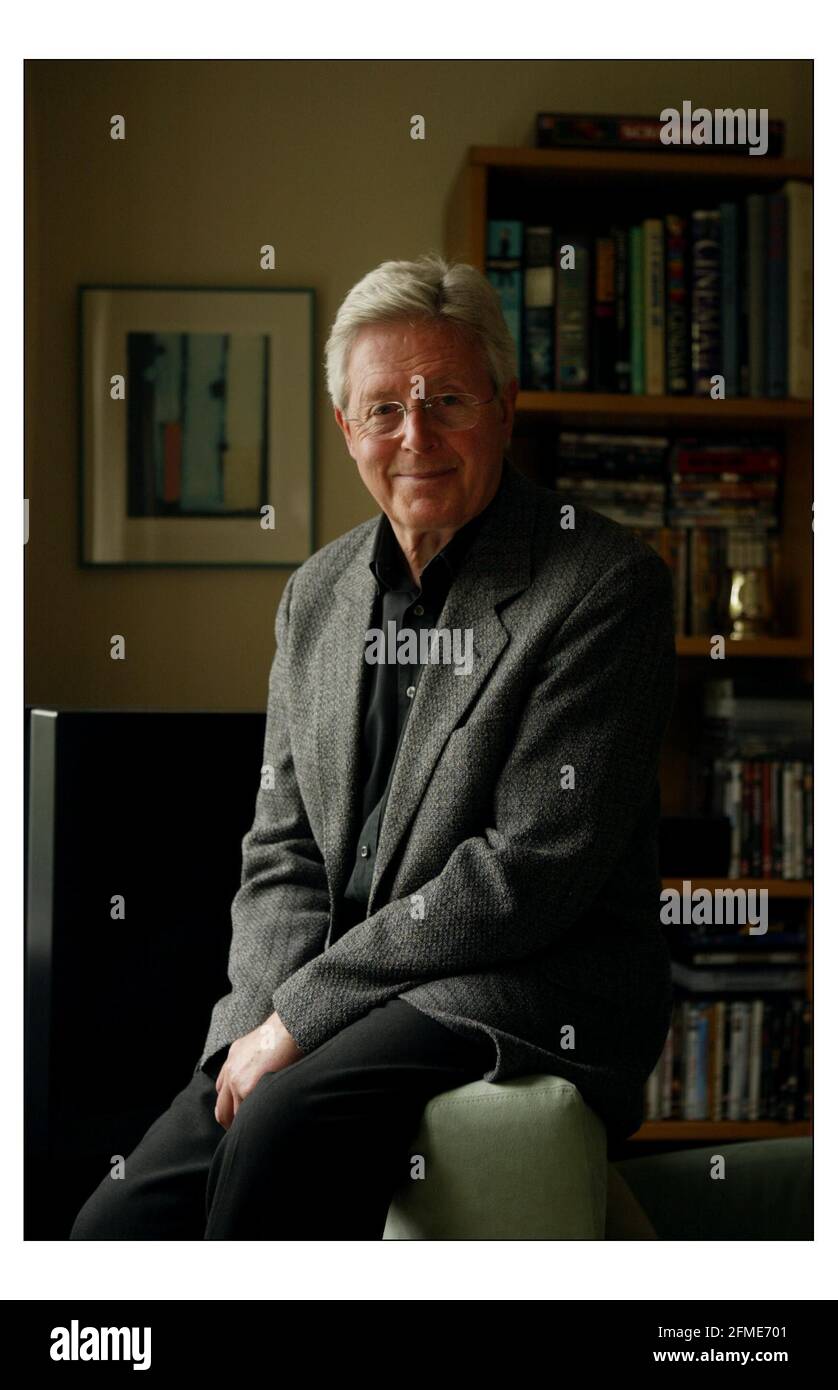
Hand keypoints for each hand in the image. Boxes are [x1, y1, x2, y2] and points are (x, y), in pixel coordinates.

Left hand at [214, 1012, 303, 1129]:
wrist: (289, 1027)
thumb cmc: (286, 1035)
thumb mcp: (262, 1044)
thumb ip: (255, 1061)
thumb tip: (266, 1074)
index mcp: (233, 1058)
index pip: (223, 1090)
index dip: (231, 1106)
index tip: (241, 1117)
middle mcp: (230, 1069)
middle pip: (222, 1109)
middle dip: (230, 1125)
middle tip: (244, 1136)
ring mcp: (235, 1079)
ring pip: (232, 1115)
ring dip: (242, 1126)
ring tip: (254, 1137)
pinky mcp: (245, 1086)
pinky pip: (245, 1113)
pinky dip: (253, 1122)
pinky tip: (262, 1128)